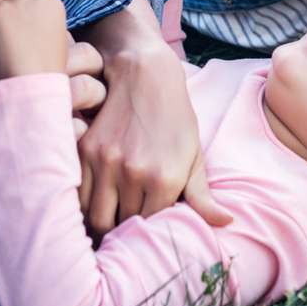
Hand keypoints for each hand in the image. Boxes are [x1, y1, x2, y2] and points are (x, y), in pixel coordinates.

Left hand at [0, 0, 71, 77]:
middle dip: (5, 5)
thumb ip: (42, 23)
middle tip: (0, 29)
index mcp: (54, 3)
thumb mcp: (54, 40)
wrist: (35, 83)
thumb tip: (22, 19)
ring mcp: (17, 2)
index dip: (18, 4)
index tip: (12, 21)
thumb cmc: (43, 71)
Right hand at [75, 35, 230, 237]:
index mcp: (165, 178)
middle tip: (125, 230)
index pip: (151, 226)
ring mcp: (106, 161)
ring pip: (96, 216)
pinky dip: (85, 205)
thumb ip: (202, 195)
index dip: (149, 230)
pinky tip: (94, 203)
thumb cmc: (174, 117)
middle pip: (122, 225)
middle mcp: (134, 172)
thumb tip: (226, 223)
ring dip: (103, 222)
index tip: (147, 229)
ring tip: (109, 220)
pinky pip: (80, 194)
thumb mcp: (193, 154)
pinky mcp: (86, 150)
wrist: (144, 75)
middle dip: (125, 230)